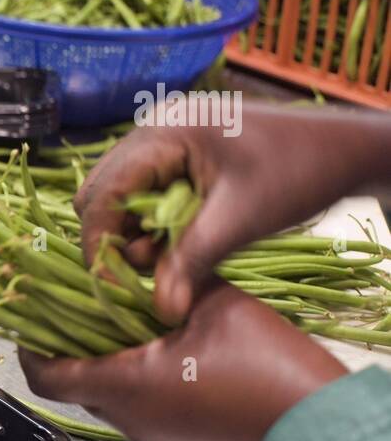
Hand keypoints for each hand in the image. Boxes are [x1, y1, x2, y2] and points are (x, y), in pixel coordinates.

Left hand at [20, 282, 346, 440]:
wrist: (319, 435)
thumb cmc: (267, 370)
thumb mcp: (219, 304)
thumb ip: (170, 276)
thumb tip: (136, 254)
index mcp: (125, 384)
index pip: (46, 375)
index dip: (30, 347)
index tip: (30, 319)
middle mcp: (129, 418)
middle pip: (75, 382)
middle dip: (72, 344)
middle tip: (83, 307)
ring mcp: (153, 437)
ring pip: (109, 395)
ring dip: (108, 360)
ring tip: (128, 320)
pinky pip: (141, 408)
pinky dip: (138, 378)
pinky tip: (168, 350)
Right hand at [76, 102, 390, 323]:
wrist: (343, 148)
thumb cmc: (297, 173)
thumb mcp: (240, 221)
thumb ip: (192, 262)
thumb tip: (162, 312)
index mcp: (162, 132)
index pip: (102, 193)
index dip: (98, 243)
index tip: (112, 287)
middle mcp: (151, 128)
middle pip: (98, 193)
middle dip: (113, 238)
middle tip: (145, 272)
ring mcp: (161, 137)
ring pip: (117, 196)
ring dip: (133, 233)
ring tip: (172, 255)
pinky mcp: (174, 152)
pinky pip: (141, 192)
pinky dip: (151, 223)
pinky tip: (182, 237)